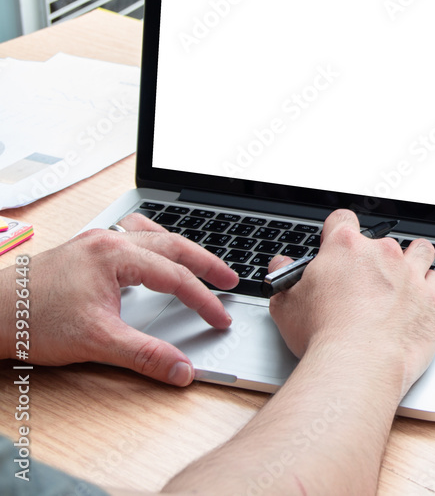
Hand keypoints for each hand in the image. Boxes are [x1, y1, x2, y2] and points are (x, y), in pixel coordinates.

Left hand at [0, 212, 237, 385]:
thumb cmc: (32, 321)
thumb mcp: (97, 342)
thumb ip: (146, 355)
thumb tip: (181, 370)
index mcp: (116, 256)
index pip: (175, 277)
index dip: (203, 300)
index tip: (219, 319)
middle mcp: (108, 241)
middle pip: (172, 245)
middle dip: (205, 263)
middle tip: (230, 279)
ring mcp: (94, 243)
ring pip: (152, 236)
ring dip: (180, 249)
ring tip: (199, 261)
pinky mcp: (84, 250)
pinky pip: (130, 237)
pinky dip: (152, 244)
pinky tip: (151, 255)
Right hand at [268, 209, 434, 395]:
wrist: (358, 365)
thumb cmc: (322, 336)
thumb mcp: (285, 304)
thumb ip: (284, 279)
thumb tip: (282, 264)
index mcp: (345, 247)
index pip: (343, 219)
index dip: (337, 231)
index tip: (335, 246)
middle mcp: (382, 254)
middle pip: (382, 241)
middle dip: (374, 258)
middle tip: (364, 282)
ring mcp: (411, 274)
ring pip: (419, 251)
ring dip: (412, 261)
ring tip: (401, 280)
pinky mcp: (431, 299)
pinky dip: (428, 287)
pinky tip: (417, 300)